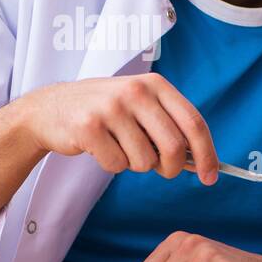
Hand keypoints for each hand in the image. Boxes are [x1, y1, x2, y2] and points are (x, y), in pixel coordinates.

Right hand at [15, 74, 218, 183]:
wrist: (50, 108)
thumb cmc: (103, 111)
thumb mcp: (139, 105)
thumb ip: (168, 126)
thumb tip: (200, 160)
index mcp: (154, 84)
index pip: (193, 122)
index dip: (207, 153)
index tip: (211, 177)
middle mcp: (135, 91)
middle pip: (173, 146)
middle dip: (170, 168)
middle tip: (161, 170)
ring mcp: (111, 108)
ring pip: (144, 161)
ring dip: (134, 164)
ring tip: (118, 146)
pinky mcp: (89, 127)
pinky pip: (116, 165)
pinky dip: (111, 165)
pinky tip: (100, 148)